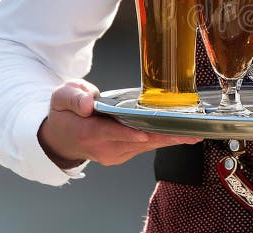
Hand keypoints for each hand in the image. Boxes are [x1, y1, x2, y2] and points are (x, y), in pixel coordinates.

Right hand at [38, 80, 201, 168]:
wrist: (60, 138)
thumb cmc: (64, 114)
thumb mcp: (62, 97)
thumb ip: (74, 98)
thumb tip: (87, 103)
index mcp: (88, 133)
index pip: (111, 133)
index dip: (130, 134)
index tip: (147, 134)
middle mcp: (103, 148)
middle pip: (138, 142)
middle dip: (164, 137)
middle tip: (189, 133)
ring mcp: (114, 154)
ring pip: (146, 146)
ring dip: (169, 140)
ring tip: (192, 134)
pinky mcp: (123, 155)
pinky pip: (145, 147)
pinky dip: (162, 140)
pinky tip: (179, 134)